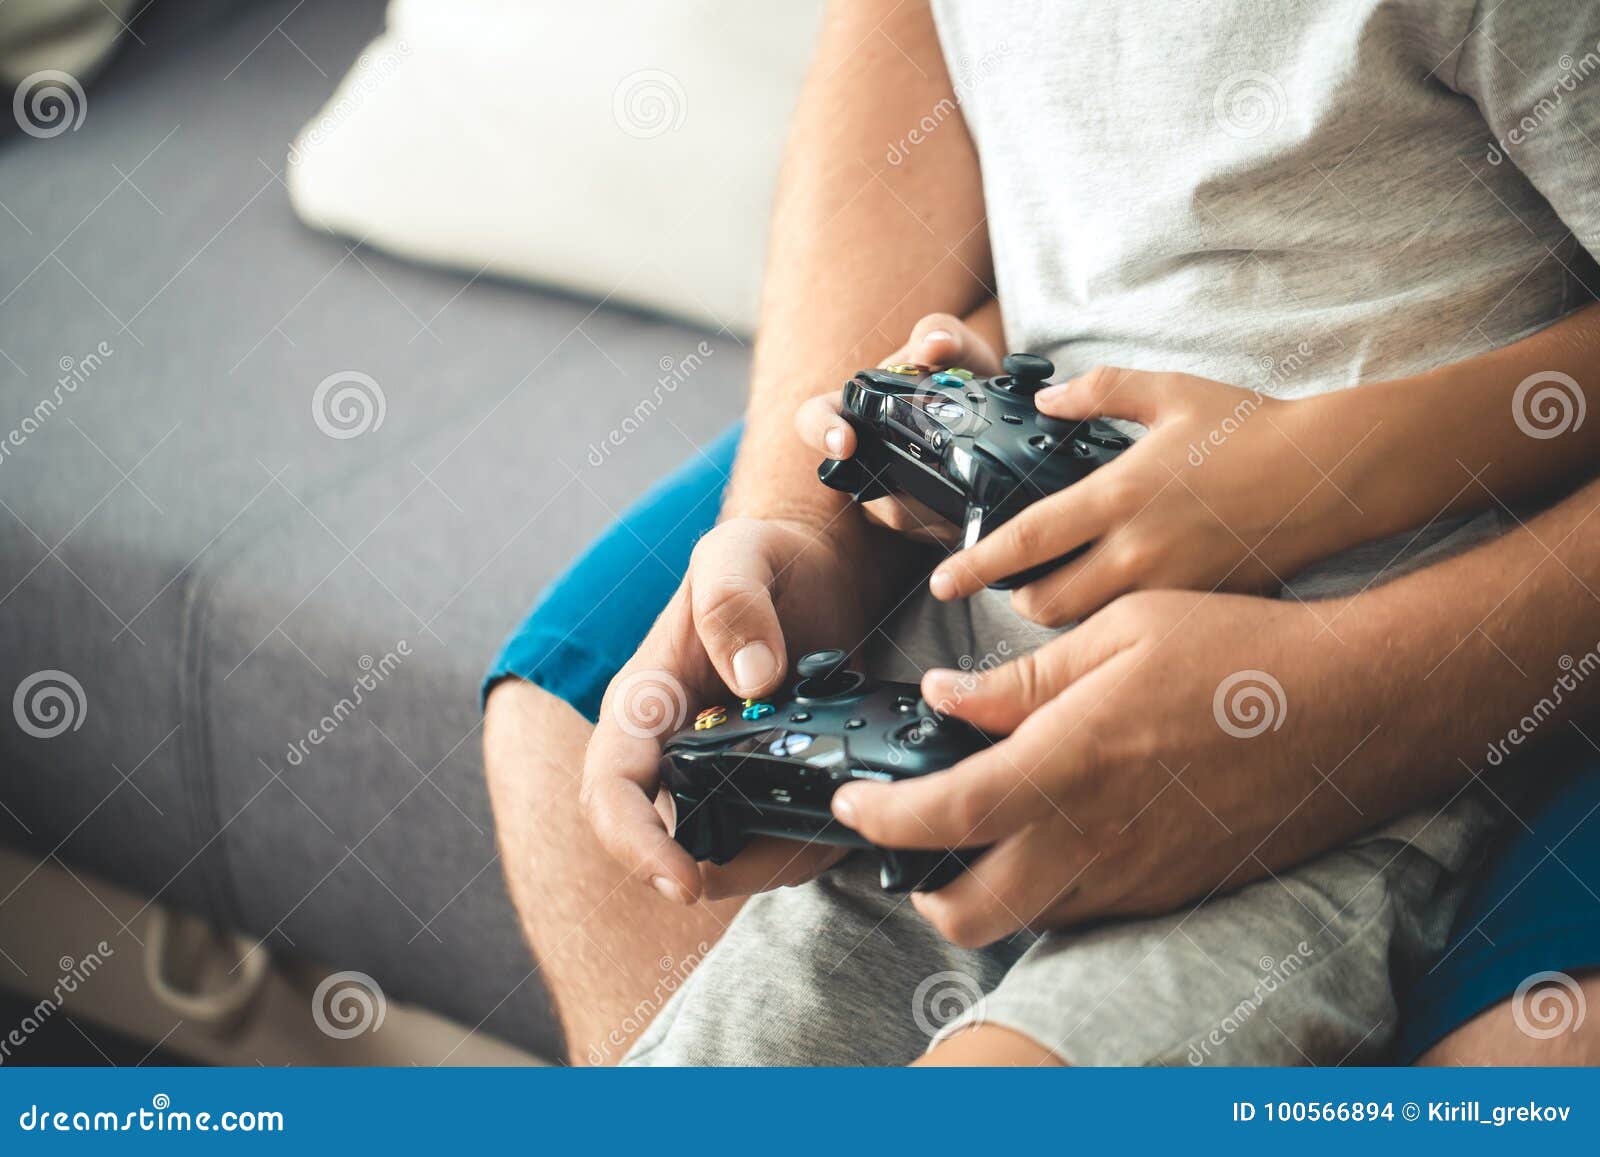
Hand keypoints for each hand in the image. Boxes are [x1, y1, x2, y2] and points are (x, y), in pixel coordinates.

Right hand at [583, 517, 884, 904]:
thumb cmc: (764, 556)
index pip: (611, 786)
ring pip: (732, 851)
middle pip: (675, 838)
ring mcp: (721, 769)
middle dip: (732, 866)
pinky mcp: (769, 780)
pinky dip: (810, 840)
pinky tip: (850, 815)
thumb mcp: (740, 554)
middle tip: (798, 852)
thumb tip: (751, 678)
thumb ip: (733, 603)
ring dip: (780, 859)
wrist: (817, 563)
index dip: (634, 842)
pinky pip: (777, 834)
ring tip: (836, 826)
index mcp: (645, 700)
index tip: (681, 880)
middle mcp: (674, 746)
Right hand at [794, 312, 1002, 544]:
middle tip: (920, 499)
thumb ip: (943, 335)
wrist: (1001, 408)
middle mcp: (866, 450)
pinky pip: (924, 532)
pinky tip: (970, 518)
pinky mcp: (918, 515)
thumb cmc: (964, 374)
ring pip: (893, 514)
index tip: (845, 444)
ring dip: (925, 514)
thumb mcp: (959, 347)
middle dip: (890, 494)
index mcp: (860, 405)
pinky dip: (947, 526)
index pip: (815, 418)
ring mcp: (888, 487)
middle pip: (857, 482)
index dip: (822, 431)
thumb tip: (931, 346)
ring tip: (961, 505)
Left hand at [828, 589, 1370, 946]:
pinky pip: (1087, 909)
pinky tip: (1060, 829)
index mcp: (1072, 763)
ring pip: (1027, 919)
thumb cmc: (1240, 655)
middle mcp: (1097, 837)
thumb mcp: (1121, 632)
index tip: (852, 803)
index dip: (883, 817)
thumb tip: (947, 698)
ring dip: (987, 888)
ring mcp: (1137, 875)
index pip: (949, 814)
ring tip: (984, 830)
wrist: (1354, 711)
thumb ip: (1023, 677)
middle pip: (973, 912)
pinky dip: (1051, 885)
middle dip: (923, 891)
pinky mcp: (1172, 890)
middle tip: (914, 842)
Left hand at [929, 366, 1361, 625]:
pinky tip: (1127, 596)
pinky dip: (1119, 619)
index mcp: (1120, 495)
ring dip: (1068, 614)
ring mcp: (1171, 587)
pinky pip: (1140, 627)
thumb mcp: (1169, 391)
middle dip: (1020, 602)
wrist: (1332, 472)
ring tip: (1070, 587)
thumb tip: (1047, 400)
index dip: (976, 564)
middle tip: (1016, 586)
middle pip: (1049, 605)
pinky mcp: (1201, 606)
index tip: (943, 580)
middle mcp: (1139, 550)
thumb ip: (1098, 392)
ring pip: (1091, 625)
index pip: (1027, 540)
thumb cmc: (1251, 427)